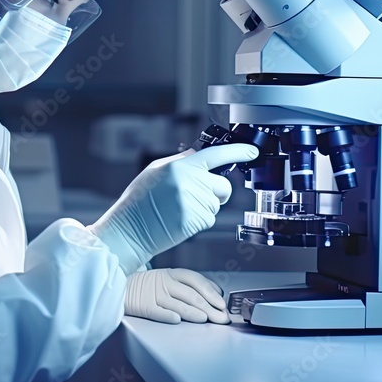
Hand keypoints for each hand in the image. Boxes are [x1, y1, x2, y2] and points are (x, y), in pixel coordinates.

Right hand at [89, 143, 258, 274]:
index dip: (238, 151)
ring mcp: (193, 202)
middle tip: (197, 197)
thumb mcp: (155, 171)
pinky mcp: (195, 221)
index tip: (252, 151)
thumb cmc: (139, 201)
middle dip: (217, 193)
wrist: (129, 230)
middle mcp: (189, 182)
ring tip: (180, 210)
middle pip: (223, 185)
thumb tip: (198, 153)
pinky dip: (199, 221)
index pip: (216, 154)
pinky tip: (180, 220)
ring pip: (216, 204)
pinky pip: (209, 219)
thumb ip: (180, 161)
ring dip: (204, 208)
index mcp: (180, 166)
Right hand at [125, 269, 229, 323]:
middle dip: (209, 306)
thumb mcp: (166, 279)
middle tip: (221, 318)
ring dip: (194, 312)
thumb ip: (186, 286)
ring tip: (206, 319)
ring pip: (178, 303)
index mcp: (171, 273)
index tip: (222, 303)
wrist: (117, 287)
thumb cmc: (146, 286)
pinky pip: (157, 311)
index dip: (211, 291)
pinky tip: (177, 320)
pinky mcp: (143, 306)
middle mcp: (164, 282)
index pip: (196, 280)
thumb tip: (213, 294)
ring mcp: (153, 294)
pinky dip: (168, 315)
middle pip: (191, 294)